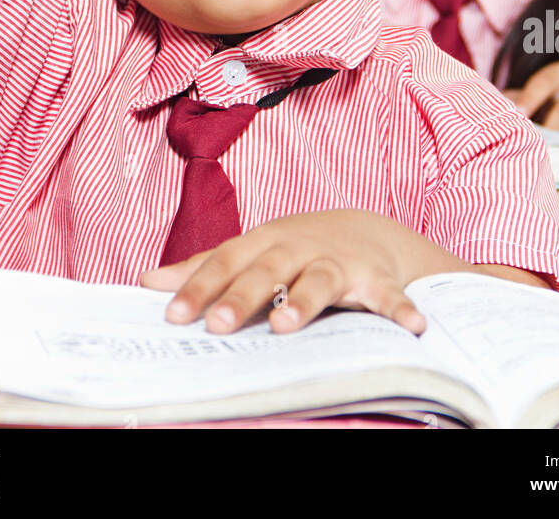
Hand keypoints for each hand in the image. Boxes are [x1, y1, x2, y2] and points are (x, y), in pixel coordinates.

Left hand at [140, 210, 434, 334]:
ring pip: (320, 280)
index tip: (173, 315)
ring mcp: (338, 262)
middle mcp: (299, 248)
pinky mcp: (376, 279)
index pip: (225, 262)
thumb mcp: (249, 251)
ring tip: (286, 326)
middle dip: (241, 297)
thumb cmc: (293, 247)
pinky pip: (391, 296)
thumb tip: (145, 281)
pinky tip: (413, 327)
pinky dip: (401, 309)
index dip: (199, 287)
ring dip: (304, 302)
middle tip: (217, 325)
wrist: (363, 230)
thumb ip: (202, 267)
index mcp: (263, 243)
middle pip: (267, 271)